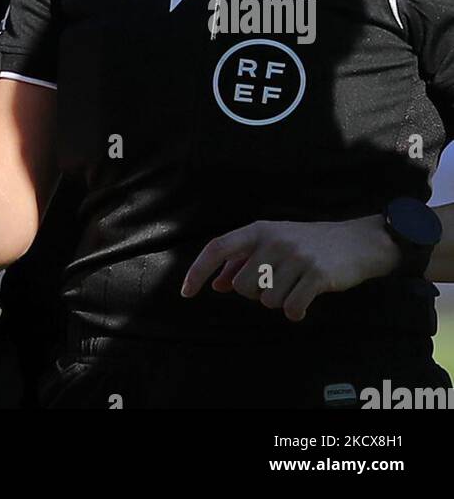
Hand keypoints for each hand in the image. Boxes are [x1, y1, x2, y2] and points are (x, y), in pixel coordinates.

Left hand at [179, 216, 400, 321]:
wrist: (356, 242)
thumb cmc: (308, 245)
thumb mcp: (273, 245)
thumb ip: (243, 262)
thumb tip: (217, 285)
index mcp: (259, 230)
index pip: (218, 247)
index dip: (198, 270)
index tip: (185, 293)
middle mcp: (274, 240)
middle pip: (244, 286)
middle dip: (256, 293)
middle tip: (278, 282)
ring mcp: (296, 257)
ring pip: (267, 301)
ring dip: (280, 301)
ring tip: (297, 285)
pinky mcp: (317, 276)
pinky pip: (292, 309)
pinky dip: (297, 312)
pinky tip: (306, 300)